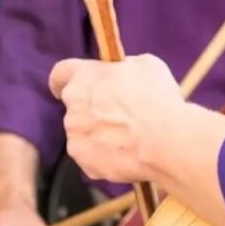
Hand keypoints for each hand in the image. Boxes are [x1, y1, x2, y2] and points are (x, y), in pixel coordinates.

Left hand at [49, 54, 183, 183]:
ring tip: (128, 136)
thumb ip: (123, 67)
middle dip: (92, 108)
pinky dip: (105, 155)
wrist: (164, 141)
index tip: (68, 84)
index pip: (60, 73)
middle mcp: (72, 106)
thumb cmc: (157, 98)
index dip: (65, 78)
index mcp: (83, 77)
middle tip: (119, 113)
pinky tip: (127, 152)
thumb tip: (120, 73)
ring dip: (98, 132)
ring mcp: (75, 136)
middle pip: (76, 105)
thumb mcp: (145, 65)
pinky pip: (91, 155)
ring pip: (83, 132)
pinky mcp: (84, 160)